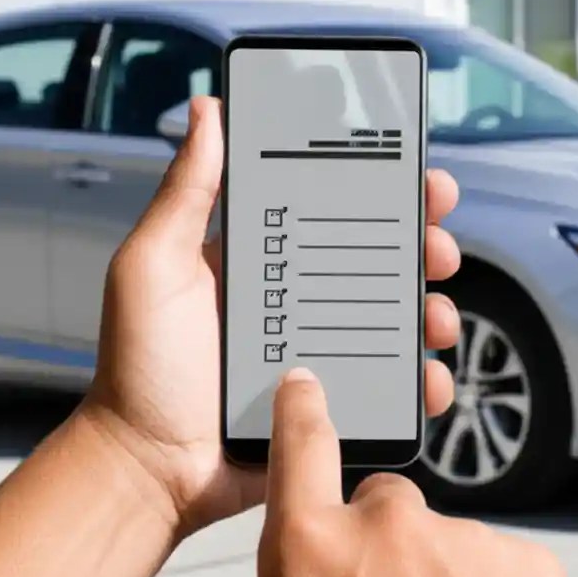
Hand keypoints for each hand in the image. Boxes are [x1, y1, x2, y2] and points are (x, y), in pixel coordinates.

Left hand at [78, 96, 462, 537]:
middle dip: (424, 247)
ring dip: (432, 312)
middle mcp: (299, 301)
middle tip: (438, 246)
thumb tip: (208, 108)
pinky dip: (422, 385)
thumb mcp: (153, 264)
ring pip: (398, 323)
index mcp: (263, 260)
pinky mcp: (332, 406)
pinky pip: (392, 391)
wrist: (147, 467)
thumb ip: (187, 191)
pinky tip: (428, 383)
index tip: (418, 175)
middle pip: (381, 262)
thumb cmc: (139, 365)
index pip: (334, 209)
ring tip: (435, 319)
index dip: (383, 189)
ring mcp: (320, 354)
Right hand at [259, 368, 564, 576]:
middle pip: (394, 506)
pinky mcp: (528, 565)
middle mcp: (386, 530)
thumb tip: (339, 559)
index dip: (304, 412)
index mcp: (313, 546)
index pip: (303, 448)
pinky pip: (509, 564)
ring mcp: (461, 545)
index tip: (306, 388)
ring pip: (456, 543)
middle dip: (398, 548)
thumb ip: (320, 567)